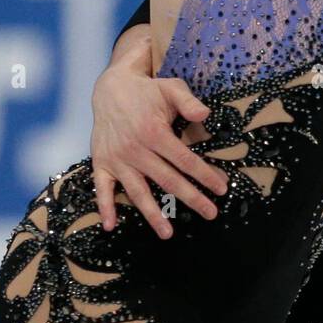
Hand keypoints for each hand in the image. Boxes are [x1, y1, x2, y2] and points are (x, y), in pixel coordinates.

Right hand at [90, 32, 228, 239]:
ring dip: (153, 214)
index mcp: (155, 132)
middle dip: (191, 198)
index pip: (185, 160)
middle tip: (210, 214)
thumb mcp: (170, 89)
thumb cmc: (147, 91)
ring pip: (137, 191)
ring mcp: (117, 159)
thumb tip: (207, 114)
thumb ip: (188, 101)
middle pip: (167, 180)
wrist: (110, 88)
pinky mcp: (101, 163)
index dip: (204, 175)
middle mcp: (136, 149)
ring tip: (168, 233)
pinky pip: (102, 188)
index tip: (221, 189)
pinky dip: (105, 207)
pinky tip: (110, 226)